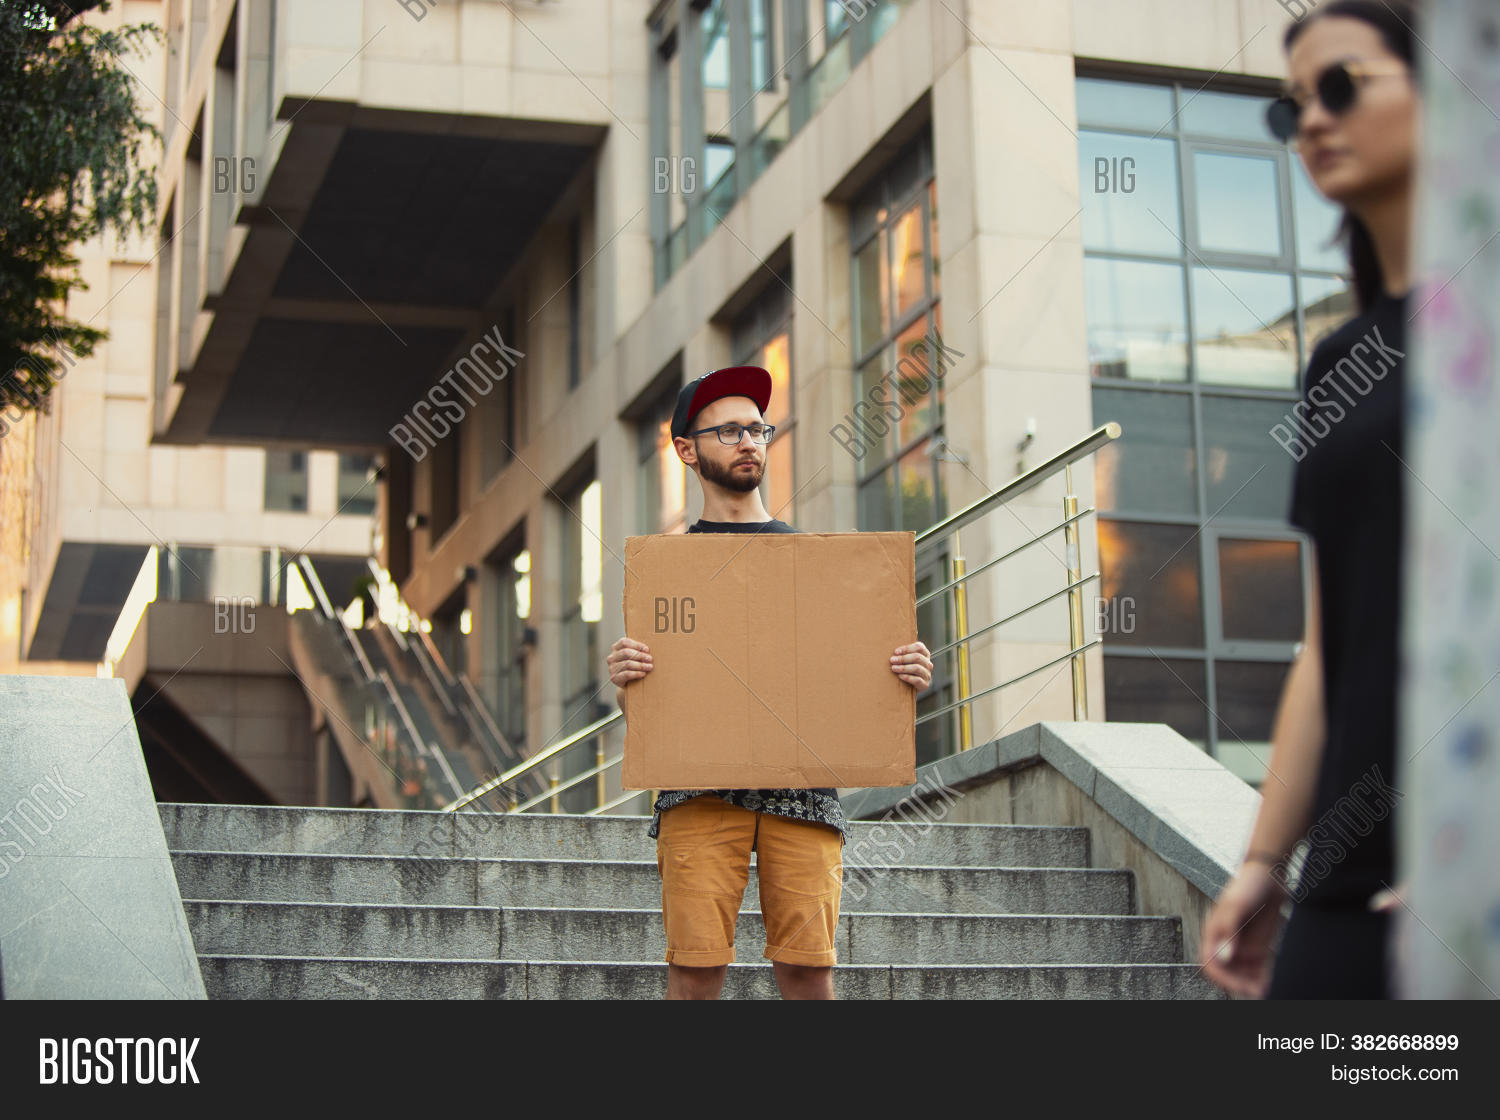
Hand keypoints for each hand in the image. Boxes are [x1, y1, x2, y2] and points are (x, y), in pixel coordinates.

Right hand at [607, 637, 652, 688]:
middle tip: (650, 659)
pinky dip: (636, 673)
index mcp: (616, 648)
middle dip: (640, 655)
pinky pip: (626, 674)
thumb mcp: (635, 657)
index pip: (624, 642)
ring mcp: (612, 668)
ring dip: (640, 665)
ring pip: (627, 664)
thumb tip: (648, 650)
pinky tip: (643, 674)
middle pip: (626, 652)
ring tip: (649, 667)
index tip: (647, 649)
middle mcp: (612, 657)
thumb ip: (639, 651)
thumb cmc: (634, 667)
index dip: (636, 645)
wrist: (630, 685)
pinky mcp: (614, 678)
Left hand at [890, 641, 932, 688]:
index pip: (919, 647)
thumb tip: (892, 648)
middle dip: (903, 658)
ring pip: (917, 668)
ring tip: (894, 668)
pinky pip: (917, 680)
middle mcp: (928, 663)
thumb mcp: (906, 660)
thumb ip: (902, 653)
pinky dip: (907, 677)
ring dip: (903, 668)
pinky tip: (900, 676)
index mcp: (925, 654)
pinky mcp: (925, 684)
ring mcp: (927, 674)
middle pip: (917, 657)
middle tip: (892, 660)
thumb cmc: (906, 670)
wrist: (910, 687)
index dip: (907, 648)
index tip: (896, 651)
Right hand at [1199, 863, 1288, 997]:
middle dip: (1238, 984)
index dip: (1222, 977)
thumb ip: (1228, 930)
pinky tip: (1268, 983)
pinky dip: (1261, 978)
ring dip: (1249, 984)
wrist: (1271, 874)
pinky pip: (1258, 967)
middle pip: (1226, 972)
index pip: (1210, 963)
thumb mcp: (1236, 905)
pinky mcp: (1258, 945)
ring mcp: (1242, 944)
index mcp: (1214, 931)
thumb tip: (1222, 957)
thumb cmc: (1248, 884)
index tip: (1238, 985)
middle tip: (1254, 992)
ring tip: (1263, 991)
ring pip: (1241, 973)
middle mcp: (1227, 941)